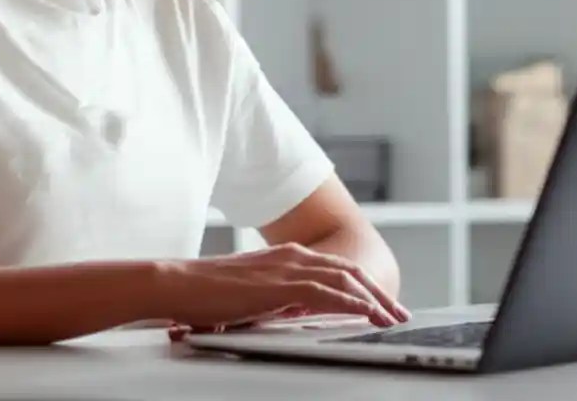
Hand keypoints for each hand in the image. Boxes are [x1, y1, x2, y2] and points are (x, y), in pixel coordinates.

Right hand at [160, 242, 410, 340]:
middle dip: (377, 293)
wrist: (179, 283)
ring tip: (391, 318)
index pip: (337, 268)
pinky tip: (367, 315)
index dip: (363, 285)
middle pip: (349, 271)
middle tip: (397, 313)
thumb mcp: (252, 295)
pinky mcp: (282, 285)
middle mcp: (294, 257)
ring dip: (373, 300)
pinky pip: (328, 294)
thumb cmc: (207, 293)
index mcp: (288, 257)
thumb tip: (293, 314)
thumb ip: (276, 300)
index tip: (381, 304)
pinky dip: (352, 304)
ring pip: (346, 280)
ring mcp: (289, 268)